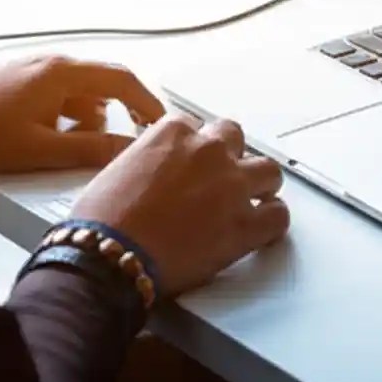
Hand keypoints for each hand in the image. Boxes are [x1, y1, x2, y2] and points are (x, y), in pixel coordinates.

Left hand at [0, 55, 165, 174]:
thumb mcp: (43, 149)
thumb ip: (91, 149)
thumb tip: (128, 150)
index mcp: (61, 72)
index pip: (122, 78)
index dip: (146, 101)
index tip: (159, 123)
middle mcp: (50, 63)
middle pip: (101, 87)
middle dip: (106, 118)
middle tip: (103, 148)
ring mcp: (33, 69)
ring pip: (78, 94)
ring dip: (80, 120)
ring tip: (56, 147)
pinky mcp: (19, 80)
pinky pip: (57, 96)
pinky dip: (61, 116)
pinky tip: (39, 139)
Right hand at [71, 112, 289, 295]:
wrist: (108, 255)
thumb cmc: (103, 221)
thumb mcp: (117, 168)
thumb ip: (147, 160)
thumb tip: (153, 174)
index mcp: (174, 132)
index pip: (197, 126)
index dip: (196, 149)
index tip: (193, 163)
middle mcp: (208, 151)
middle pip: (236, 139)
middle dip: (230, 157)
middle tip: (221, 178)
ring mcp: (231, 185)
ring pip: (268, 171)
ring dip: (260, 184)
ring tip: (251, 200)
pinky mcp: (244, 224)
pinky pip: (278, 216)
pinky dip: (272, 222)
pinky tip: (262, 229)